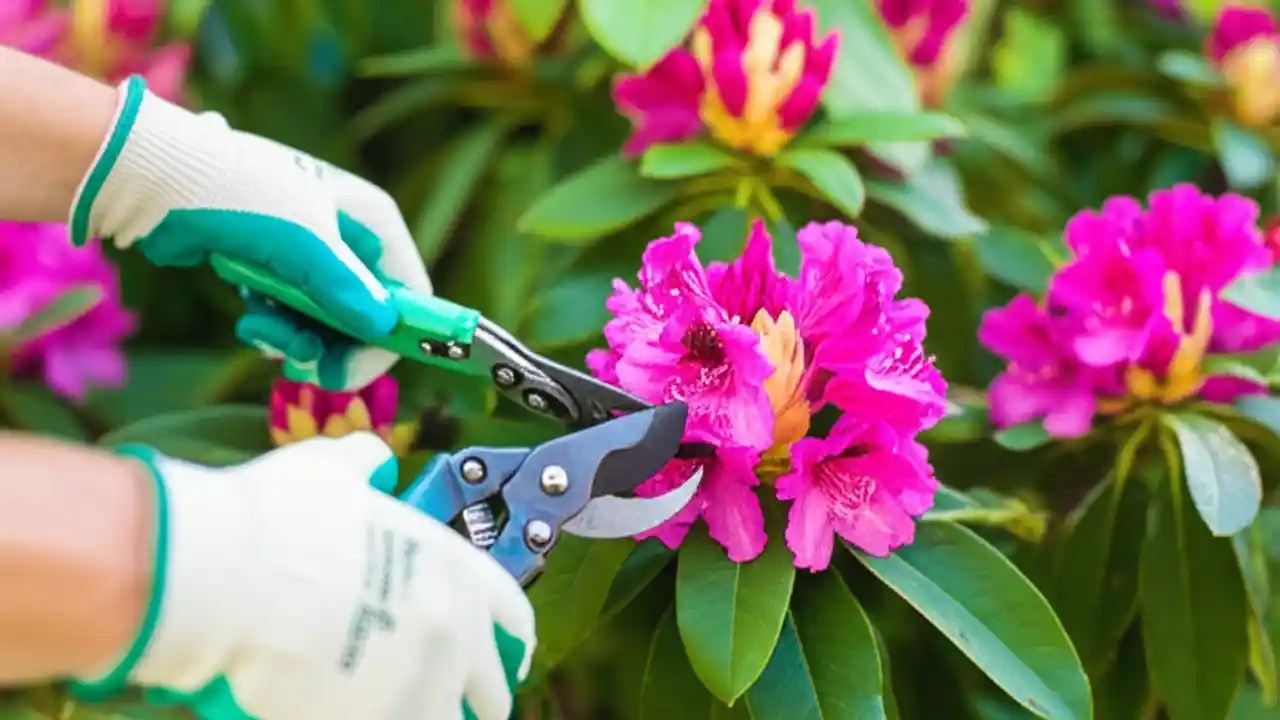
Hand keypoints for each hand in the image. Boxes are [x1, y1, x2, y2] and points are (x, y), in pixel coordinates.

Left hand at [70, 75, 431, 390]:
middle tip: (300, 368)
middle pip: (368, 318)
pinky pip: (294, 320)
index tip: (355, 369)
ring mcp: (313, 258)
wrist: (158, 179)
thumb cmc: (240, 196)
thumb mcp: (303, 242)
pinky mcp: (277, 274)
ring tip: (259, 328)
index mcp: (373, 222)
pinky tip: (248, 317)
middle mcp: (351, 241)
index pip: (409, 293)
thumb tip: (385, 329)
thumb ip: (347, 288)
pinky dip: (274, 328)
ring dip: (296, 338)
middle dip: (334, 346)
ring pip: (328, 326)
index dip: (394, 336)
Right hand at [71, 434, 535, 719]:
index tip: (507, 659)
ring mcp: (418, 688)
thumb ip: (363, 465)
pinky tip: (352, 719)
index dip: (511, 642)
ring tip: (404, 713)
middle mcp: (452, 633)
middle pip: (493, 691)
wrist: (225, 574)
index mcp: (454, 570)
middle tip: (453, 705)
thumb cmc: (279, 516)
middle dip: (478, 702)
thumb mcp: (331, 469)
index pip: (513, 617)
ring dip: (433, 719)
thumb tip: (371, 460)